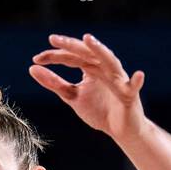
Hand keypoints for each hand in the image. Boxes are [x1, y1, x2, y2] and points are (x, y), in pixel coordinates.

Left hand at [30, 33, 145, 139]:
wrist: (119, 130)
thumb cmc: (98, 111)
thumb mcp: (71, 96)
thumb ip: (54, 83)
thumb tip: (32, 68)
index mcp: (91, 67)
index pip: (71, 56)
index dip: (54, 56)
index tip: (36, 58)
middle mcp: (104, 68)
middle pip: (87, 53)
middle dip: (71, 45)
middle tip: (53, 40)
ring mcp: (118, 79)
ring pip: (109, 62)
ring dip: (100, 50)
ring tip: (89, 40)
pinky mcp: (129, 95)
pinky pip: (134, 87)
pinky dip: (136, 81)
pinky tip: (138, 75)